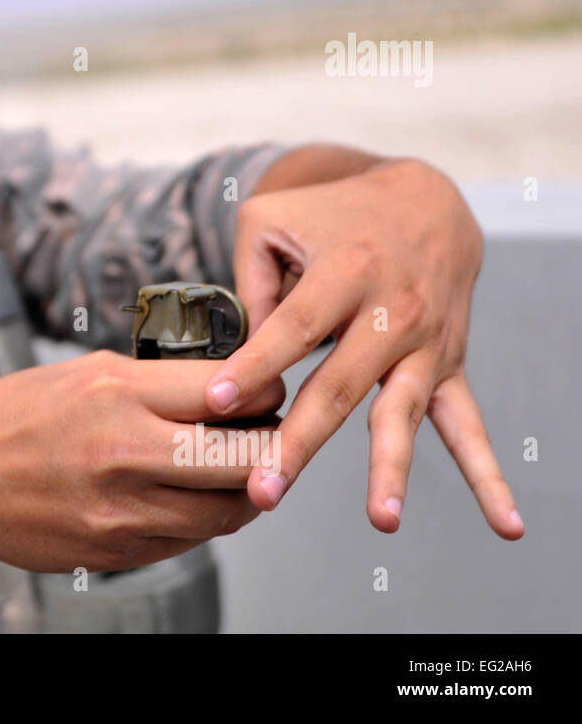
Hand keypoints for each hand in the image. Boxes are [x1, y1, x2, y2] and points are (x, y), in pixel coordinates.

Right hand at [0, 349, 283, 572]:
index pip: (231, 391)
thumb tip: (228, 389)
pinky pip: (189, 540)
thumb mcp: (84, 372)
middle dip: (269, 446)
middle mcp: (123, 452)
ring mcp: (120, 511)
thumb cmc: (14, 416)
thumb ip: (157, 384)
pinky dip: (202, 518)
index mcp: (117, 393)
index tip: (266, 392)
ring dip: (244, 491)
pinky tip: (189, 496)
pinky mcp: (115, 551)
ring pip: (226, 511)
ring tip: (234, 470)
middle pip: (244, 459)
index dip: (265, 391)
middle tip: (268, 435)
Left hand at [207, 158, 522, 538]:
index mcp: (345, 269)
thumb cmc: (331, 215)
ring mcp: (425, 344)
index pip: (295, 326)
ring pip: (403, 411)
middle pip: (341, 385)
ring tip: (383, 517)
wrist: (423, 201)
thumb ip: (248, 284)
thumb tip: (244, 356)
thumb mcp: (272, 221)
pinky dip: (488, 476)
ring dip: (391, 467)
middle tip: (266, 488)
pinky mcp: (447, 365)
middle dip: (301, 441)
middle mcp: (393, 310)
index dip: (256, 364)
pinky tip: (504, 522)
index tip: (218, 402)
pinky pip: (469, 424)